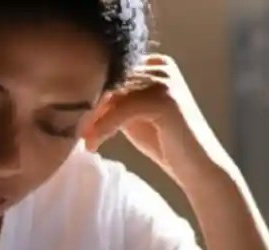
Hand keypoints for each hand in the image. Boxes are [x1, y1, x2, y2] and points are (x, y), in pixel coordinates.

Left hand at [83, 54, 230, 184]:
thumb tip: (78, 96)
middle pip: (111, 80)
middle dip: (89, 106)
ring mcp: (165, 80)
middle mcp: (160, 66)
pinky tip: (93, 144)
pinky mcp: (164, 100)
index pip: (111, 72)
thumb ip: (113, 101)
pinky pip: (122, 110)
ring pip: (114, 94)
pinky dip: (104, 127)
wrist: (196, 167)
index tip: (72, 118)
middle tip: (74, 130)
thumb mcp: (133, 115)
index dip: (90, 94)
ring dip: (92, 118)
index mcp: (154, 63)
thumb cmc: (164, 143)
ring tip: (82, 139)